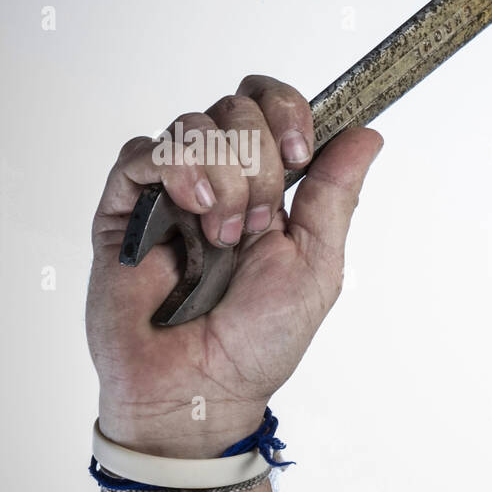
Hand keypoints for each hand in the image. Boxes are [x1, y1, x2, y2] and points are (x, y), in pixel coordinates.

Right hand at [87, 75, 382, 456]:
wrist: (200, 386)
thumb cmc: (258, 342)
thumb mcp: (317, 265)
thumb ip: (335, 195)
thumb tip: (366, 136)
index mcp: (270, 188)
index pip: (272, 105)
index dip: (287, 112)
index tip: (300, 154)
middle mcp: (221, 179)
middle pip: (236, 107)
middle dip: (259, 164)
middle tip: (258, 225)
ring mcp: (172, 190)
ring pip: (194, 125)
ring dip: (224, 181)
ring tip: (222, 238)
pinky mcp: (125, 207)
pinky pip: (143, 152)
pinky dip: (177, 172)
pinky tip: (193, 210)